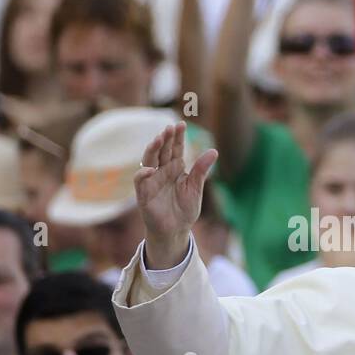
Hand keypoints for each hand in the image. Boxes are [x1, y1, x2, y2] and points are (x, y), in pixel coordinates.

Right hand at [134, 122, 216, 268]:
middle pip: (162, 151)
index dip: (177, 137)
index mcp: (175, 168)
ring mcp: (152, 181)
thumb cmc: (185, 209)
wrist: (176, 231)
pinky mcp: (144, 194)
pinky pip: (140, 181)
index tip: (181, 124)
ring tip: (159, 139)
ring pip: (149, 160)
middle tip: (170, 128)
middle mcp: (162, 171)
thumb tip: (214, 150)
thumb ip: (202, 170)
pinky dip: (143, 174)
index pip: (175, 148)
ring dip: (152, 150)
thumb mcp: (196, 188)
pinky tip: (151, 169)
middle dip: (165, 139)